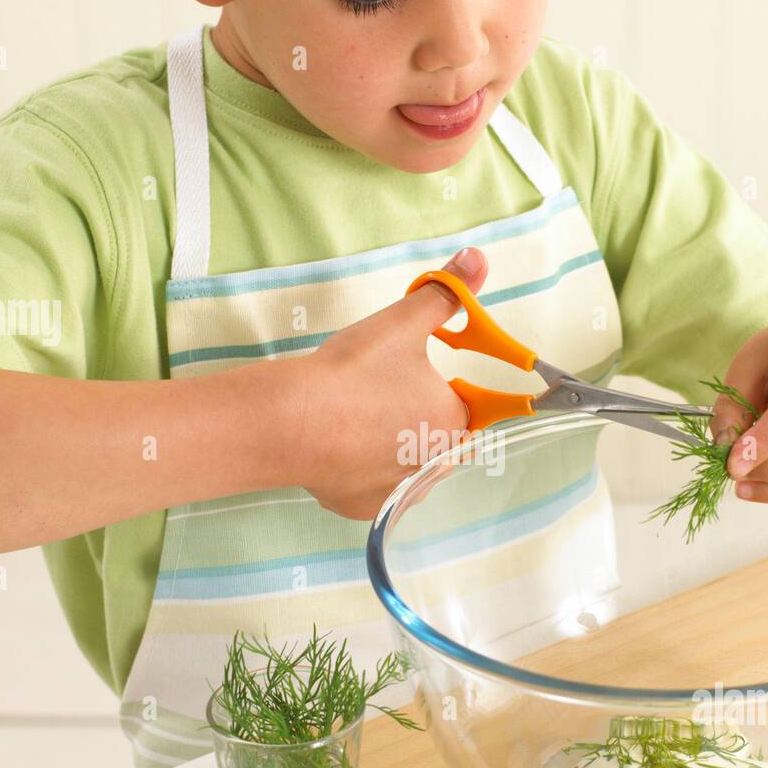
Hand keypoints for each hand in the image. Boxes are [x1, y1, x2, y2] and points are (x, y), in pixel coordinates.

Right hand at [296, 247, 487, 520]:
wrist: (290, 421)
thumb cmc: (351, 373)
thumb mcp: (402, 323)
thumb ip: (444, 294)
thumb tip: (477, 259)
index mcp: (452, 422)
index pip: (467, 411)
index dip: (443, 393)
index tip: (413, 382)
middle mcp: (432, 466)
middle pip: (438, 442)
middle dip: (418, 422)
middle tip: (380, 397)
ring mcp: (397, 491)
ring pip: (406, 468)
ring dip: (392, 449)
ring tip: (357, 421)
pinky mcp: (362, 508)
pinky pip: (371, 488)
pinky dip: (358, 471)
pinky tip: (339, 448)